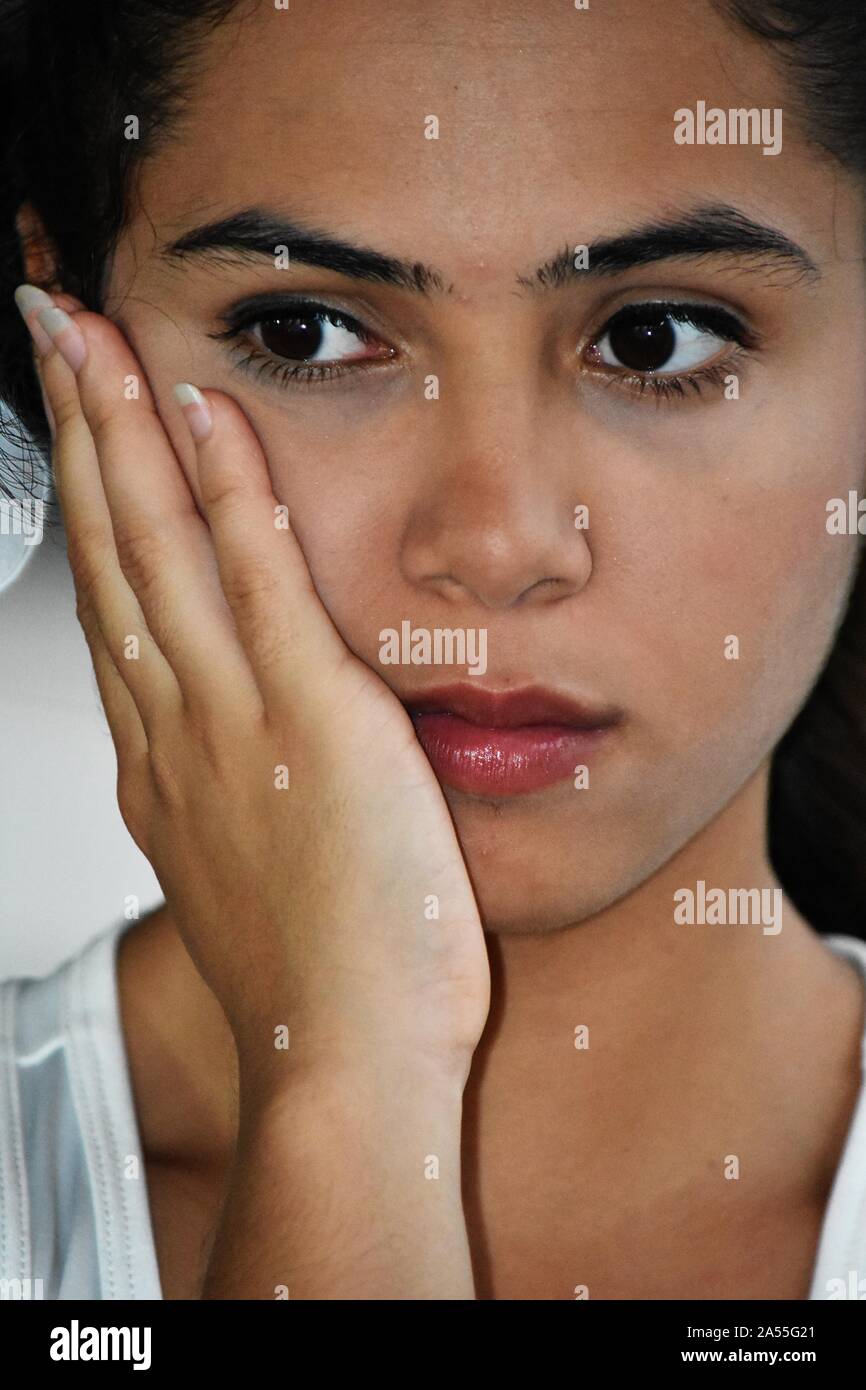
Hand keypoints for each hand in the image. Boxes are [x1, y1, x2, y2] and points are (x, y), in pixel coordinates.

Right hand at [22, 289, 490, 1089]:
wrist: (339, 1064)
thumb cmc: (317, 988)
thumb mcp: (253, 874)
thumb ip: (238, 796)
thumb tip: (247, 763)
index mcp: (168, 763)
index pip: (118, 606)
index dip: (92, 511)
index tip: (81, 440)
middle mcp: (177, 727)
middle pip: (111, 554)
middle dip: (79, 437)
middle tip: (51, 339)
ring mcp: (232, 716)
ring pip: (156, 548)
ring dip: (122, 431)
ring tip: (91, 338)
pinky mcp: (309, 715)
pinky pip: (256, 577)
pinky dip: (225, 487)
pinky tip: (202, 408)